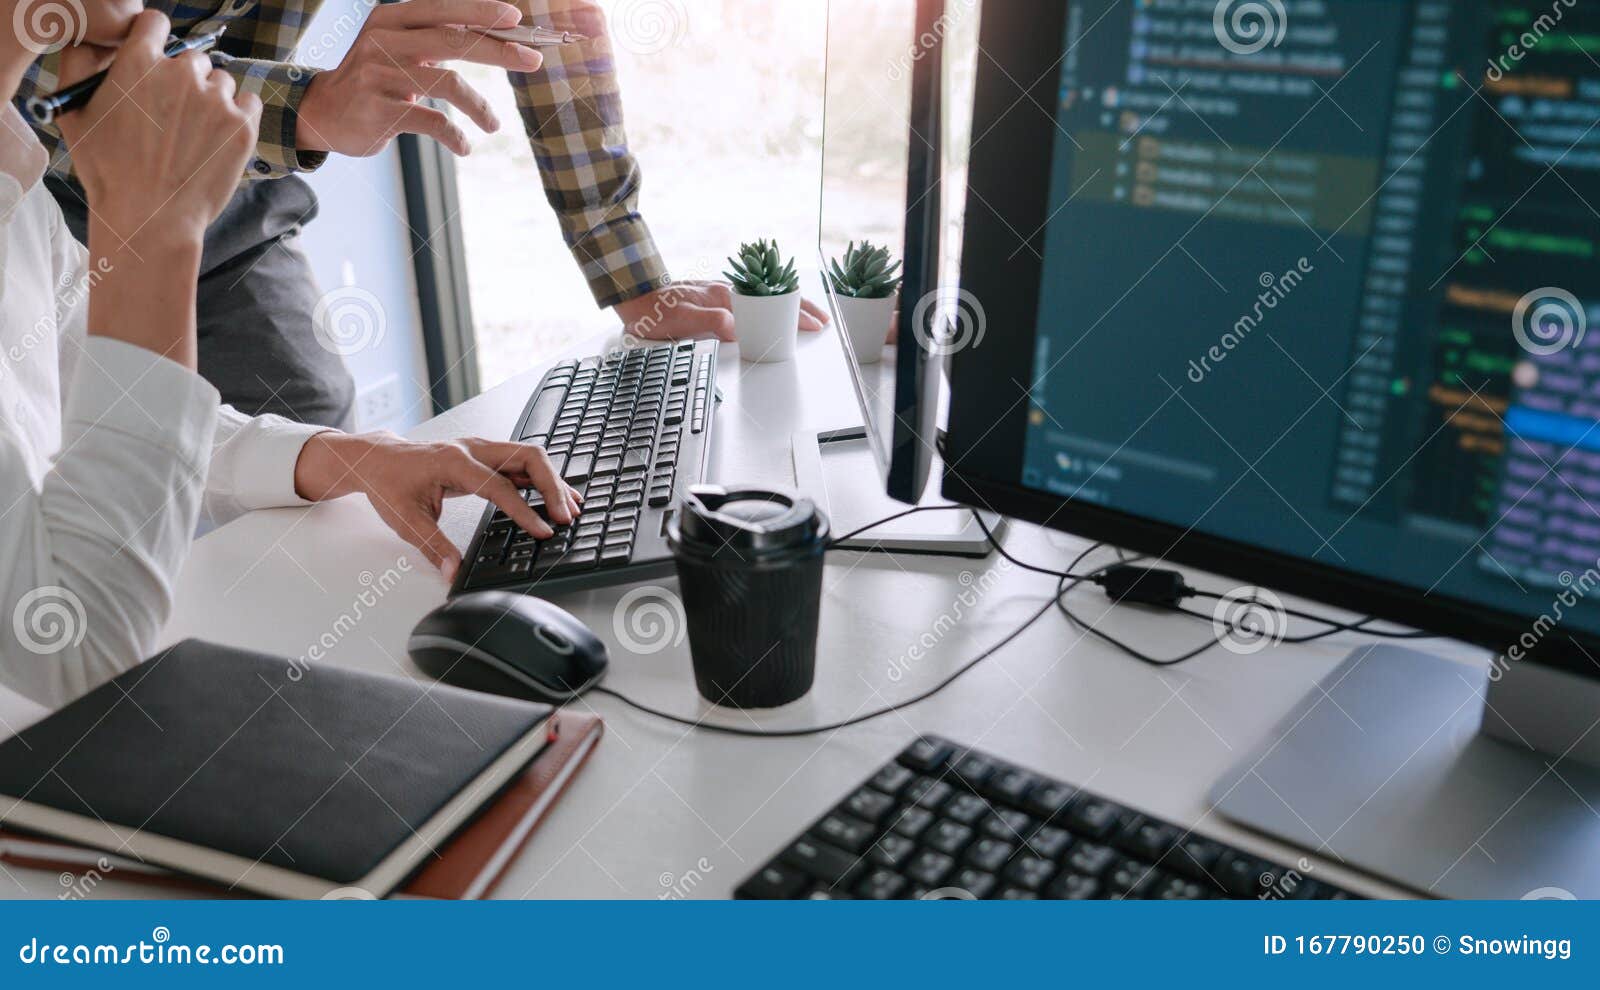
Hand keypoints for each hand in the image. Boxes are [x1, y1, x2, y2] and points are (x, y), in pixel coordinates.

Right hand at [57, 10, 260, 249]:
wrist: (149, 218)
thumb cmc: (108, 170)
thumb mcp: (74, 112)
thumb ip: (80, 64)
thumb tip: (99, 43)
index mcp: (137, 62)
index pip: (155, 23)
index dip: (155, 40)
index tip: (157, 61)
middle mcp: (180, 73)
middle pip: (192, 58)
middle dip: (184, 80)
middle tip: (173, 117)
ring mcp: (215, 99)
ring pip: (221, 82)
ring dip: (212, 100)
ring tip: (194, 135)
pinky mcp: (242, 125)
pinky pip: (249, 103)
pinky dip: (239, 116)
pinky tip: (219, 139)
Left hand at [293, 432, 581, 581]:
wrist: (376, 459)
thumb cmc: (388, 483)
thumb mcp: (405, 521)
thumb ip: (434, 547)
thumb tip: (453, 573)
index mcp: (453, 462)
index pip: (500, 486)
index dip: (525, 511)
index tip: (543, 531)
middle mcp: (472, 448)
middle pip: (527, 456)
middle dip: (552, 486)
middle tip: (566, 516)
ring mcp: (480, 448)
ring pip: (529, 455)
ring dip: (552, 479)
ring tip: (572, 506)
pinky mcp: (484, 455)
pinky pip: (521, 461)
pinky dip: (541, 478)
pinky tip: (556, 494)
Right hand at [296, 0, 542, 156]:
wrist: (323, 114)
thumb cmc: (375, 80)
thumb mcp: (398, 49)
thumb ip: (435, 40)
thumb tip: (497, 36)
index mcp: (390, 20)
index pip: (444, 10)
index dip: (482, 13)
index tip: (516, 19)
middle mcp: (383, 41)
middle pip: (453, 40)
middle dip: (499, 51)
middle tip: (532, 61)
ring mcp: (379, 75)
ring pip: (447, 84)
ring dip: (480, 106)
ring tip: (493, 125)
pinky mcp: (379, 111)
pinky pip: (433, 122)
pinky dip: (456, 136)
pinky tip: (464, 146)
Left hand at [616, 280, 829, 341]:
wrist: (633, 292)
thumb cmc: (654, 310)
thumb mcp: (680, 320)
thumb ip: (710, 322)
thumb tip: (737, 327)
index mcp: (724, 298)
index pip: (769, 307)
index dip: (794, 315)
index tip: (813, 325)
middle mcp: (725, 291)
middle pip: (772, 298)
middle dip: (799, 307)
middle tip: (821, 320)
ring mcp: (720, 291)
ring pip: (764, 296)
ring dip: (786, 304)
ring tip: (804, 313)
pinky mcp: (712, 294)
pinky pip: (751, 296)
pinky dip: (768, 302)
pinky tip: (770, 307)